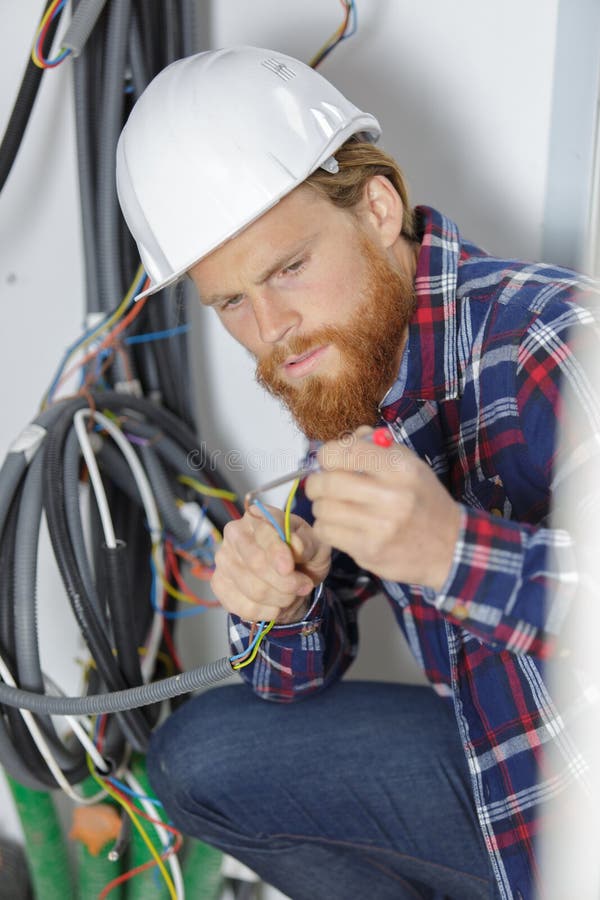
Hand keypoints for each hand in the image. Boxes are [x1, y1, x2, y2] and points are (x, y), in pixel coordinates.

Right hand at [211, 505, 330, 623]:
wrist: (291, 577)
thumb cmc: (303, 554)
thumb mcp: (316, 545)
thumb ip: (308, 543)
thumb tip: (295, 544)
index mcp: (259, 516)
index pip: (264, 534)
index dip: (277, 553)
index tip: (289, 569)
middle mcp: (235, 533)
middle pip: (255, 563)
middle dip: (285, 582)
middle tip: (304, 586)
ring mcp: (224, 559)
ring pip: (253, 588)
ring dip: (280, 598)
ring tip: (292, 595)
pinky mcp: (220, 584)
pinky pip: (244, 607)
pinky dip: (266, 612)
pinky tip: (276, 606)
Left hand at [305, 428, 460, 590]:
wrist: (451, 547)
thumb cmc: (425, 502)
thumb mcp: (412, 466)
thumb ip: (379, 447)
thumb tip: (347, 438)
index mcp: (401, 469)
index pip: (347, 451)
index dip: (327, 454)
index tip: (327, 460)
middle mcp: (391, 496)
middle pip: (328, 481)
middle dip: (316, 482)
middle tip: (319, 485)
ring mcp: (380, 526)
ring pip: (323, 508)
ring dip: (321, 506)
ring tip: (334, 506)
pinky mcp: (369, 550)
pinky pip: (326, 531)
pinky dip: (326, 526)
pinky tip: (339, 525)